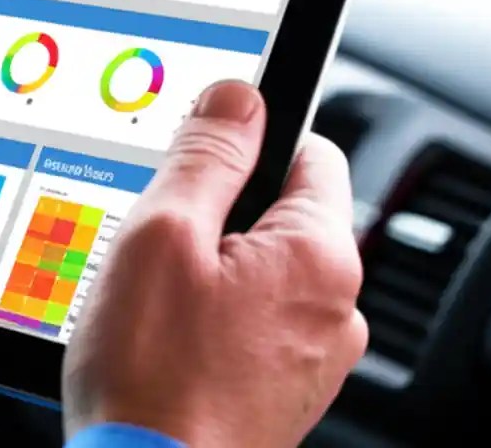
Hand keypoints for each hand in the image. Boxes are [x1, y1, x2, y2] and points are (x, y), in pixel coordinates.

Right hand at [63, 80, 366, 446]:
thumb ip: (206, 155)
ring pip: (259, 272)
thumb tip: (238, 98)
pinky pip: (251, 324)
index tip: (203, 150)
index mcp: (319, 257)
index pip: (311, 150)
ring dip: (209, 271)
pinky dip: (211, 320)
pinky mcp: (280, 391)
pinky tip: (165, 343)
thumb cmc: (154, 380)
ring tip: (155, 304)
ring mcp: (310, 357)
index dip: (249, 138)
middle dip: (218, 214)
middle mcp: (335, 309)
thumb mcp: (164, 236)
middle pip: (280, 213)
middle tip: (159, 241)